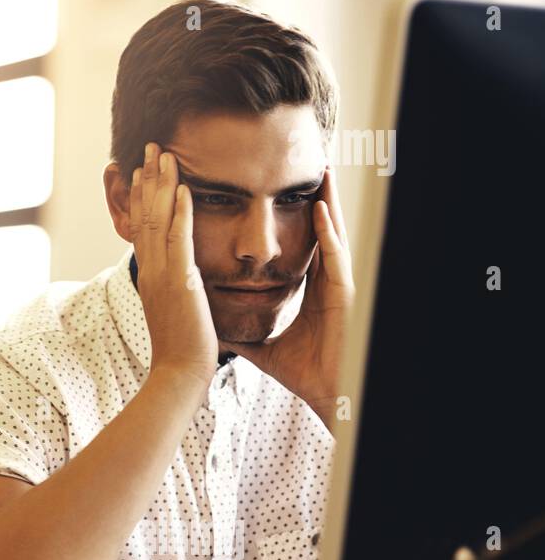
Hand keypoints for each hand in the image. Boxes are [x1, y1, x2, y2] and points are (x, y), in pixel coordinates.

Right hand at [128, 142, 217, 389]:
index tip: (140, 171)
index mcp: (150, 276)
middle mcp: (151, 270)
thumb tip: (181, 279)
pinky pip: (179, 240)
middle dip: (147, 179)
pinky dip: (180, 213)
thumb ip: (175, 289)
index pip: (141, 228)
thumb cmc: (182, 348)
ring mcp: (163, 274)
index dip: (140, 197)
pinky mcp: (180, 282)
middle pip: (144, 215)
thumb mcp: (175, 310)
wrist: (179, 373)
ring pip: (157, 220)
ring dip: (161, 185)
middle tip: (149, 148)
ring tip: (163, 155)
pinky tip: (183, 188)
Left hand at [222, 166, 353, 427]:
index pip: (303, 244)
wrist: (329, 393)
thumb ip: (243, 334)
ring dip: (326, 200)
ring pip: (332, 233)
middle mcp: (327, 280)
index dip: (296, 219)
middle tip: (306, 166)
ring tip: (320, 170)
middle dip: (315, 198)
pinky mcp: (344, 292)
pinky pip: (334, 255)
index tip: (282, 193)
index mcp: (312, 288)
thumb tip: (215, 331)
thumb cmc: (306, 372)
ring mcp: (339, 283)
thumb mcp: (265, 347)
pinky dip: (327, 231)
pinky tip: (320, 208)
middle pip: (321, 230)